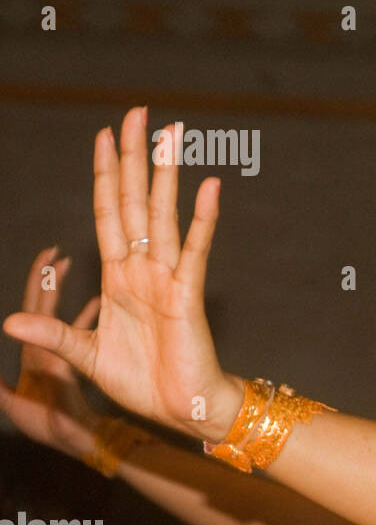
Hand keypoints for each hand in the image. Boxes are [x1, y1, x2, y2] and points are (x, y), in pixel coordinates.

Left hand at [0, 247, 101, 457]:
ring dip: (62, 291)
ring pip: (60, 315)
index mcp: (35, 354)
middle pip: (43, 306)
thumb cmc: (52, 428)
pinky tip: (96, 303)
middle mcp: (46, 349)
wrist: (78, 442)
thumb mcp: (15, 407)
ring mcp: (63, 354)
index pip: (34, 312)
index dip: (39, 284)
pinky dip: (87, 316)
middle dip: (48, 278)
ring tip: (67, 267)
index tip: (45, 259)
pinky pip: (83, 333)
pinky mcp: (80, 362)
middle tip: (55, 252)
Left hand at [2, 108, 244, 441]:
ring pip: (163, 215)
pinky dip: (202, 219)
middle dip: (135, 157)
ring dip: (166, 174)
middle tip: (140, 113)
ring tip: (172, 134)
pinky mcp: (188, 296)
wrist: (182, 410)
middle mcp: (144, 269)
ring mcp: (168, 278)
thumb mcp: (84, 356)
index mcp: (119, 278)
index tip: (106, 137)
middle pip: (135, 201)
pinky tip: (207, 187)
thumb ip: (52, 334)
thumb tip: (6, 321)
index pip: (108, 214)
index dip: (104, 175)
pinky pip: (195, 250)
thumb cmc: (142, 384)